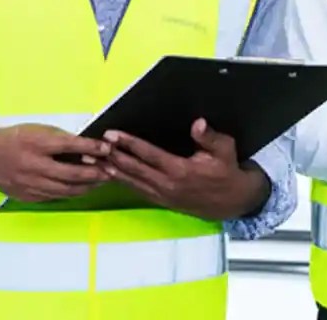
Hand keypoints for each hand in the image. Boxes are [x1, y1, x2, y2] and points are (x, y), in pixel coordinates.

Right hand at [0, 123, 112, 201]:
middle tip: (111, 171)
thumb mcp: (38, 130)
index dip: (91, 148)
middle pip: (71, 173)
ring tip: (100, 182)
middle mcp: (33, 165)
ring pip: (65, 189)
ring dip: (86, 186)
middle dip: (95, 173)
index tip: (107, 149)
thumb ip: (61, 139)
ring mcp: (30, 184)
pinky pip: (55, 197)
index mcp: (36, 143)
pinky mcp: (27, 196)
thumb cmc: (14, 138)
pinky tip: (81, 189)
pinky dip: (70, 193)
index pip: (70, 145)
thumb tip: (87, 148)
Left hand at [103, 119, 268, 220]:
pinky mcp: (162, 201)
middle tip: (94, 146)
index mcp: (181, 171)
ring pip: (132, 182)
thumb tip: (199, 123)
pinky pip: (137, 190)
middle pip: (134, 169)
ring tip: (93, 161)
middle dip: (113, 156)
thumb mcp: (225, 150)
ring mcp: (163, 195)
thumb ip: (210, 137)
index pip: (149, 155)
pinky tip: (110, 174)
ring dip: (112, 171)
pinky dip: (122, 181)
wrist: (233, 202)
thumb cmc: (228, 172)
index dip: (130, 144)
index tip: (113, 134)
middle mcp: (168, 185)